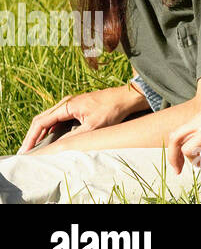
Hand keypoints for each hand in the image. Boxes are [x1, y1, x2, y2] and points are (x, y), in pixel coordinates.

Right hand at [19, 84, 144, 153]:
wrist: (127, 97)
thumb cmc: (112, 110)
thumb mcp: (93, 128)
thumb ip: (73, 138)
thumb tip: (56, 148)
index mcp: (67, 106)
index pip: (42, 122)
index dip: (32, 137)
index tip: (25, 150)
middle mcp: (66, 103)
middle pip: (42, 119)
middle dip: (32, 135)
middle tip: (26, 151)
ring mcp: (71, 104)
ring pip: (49, 119)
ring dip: (41, 132)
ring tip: (34, 147)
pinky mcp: (77, 106)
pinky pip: (58, 118)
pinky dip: (51, 128)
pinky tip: (50, 139)